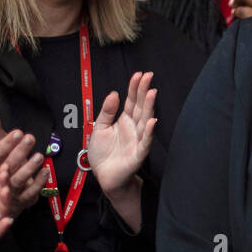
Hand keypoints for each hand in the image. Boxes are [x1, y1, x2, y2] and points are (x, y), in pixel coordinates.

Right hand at [0, 110, 46, 217]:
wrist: (12, 193)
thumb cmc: (8, 166)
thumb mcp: (2, 147)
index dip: (7, 144)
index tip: (17, 132)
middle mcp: (2, 179)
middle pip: (8, 166)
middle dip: (19, 152)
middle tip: (30, 138)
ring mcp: (12, 191)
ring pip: (17, 181)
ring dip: (28, 168)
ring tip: (39, 155)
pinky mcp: (24, 200)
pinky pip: (31, 193)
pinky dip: (39, 182)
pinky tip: (46, 171)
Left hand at [87, 72, 156, 195]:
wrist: (104, 176)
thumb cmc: (103, 154)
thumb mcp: (99, 128)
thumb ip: (106, 112)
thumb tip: (114, 93)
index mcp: (124, 121)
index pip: (132, 101)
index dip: (135, 88)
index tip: (139, 75)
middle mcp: (133, 128)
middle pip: (140, 107)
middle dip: (144, 92)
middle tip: (149, 76)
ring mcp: (137, 140)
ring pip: (145, 121)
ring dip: (149, 107)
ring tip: (151, 93)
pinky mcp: (138, 154)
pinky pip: (145, 142)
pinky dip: (149, 132)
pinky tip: (152, 122)